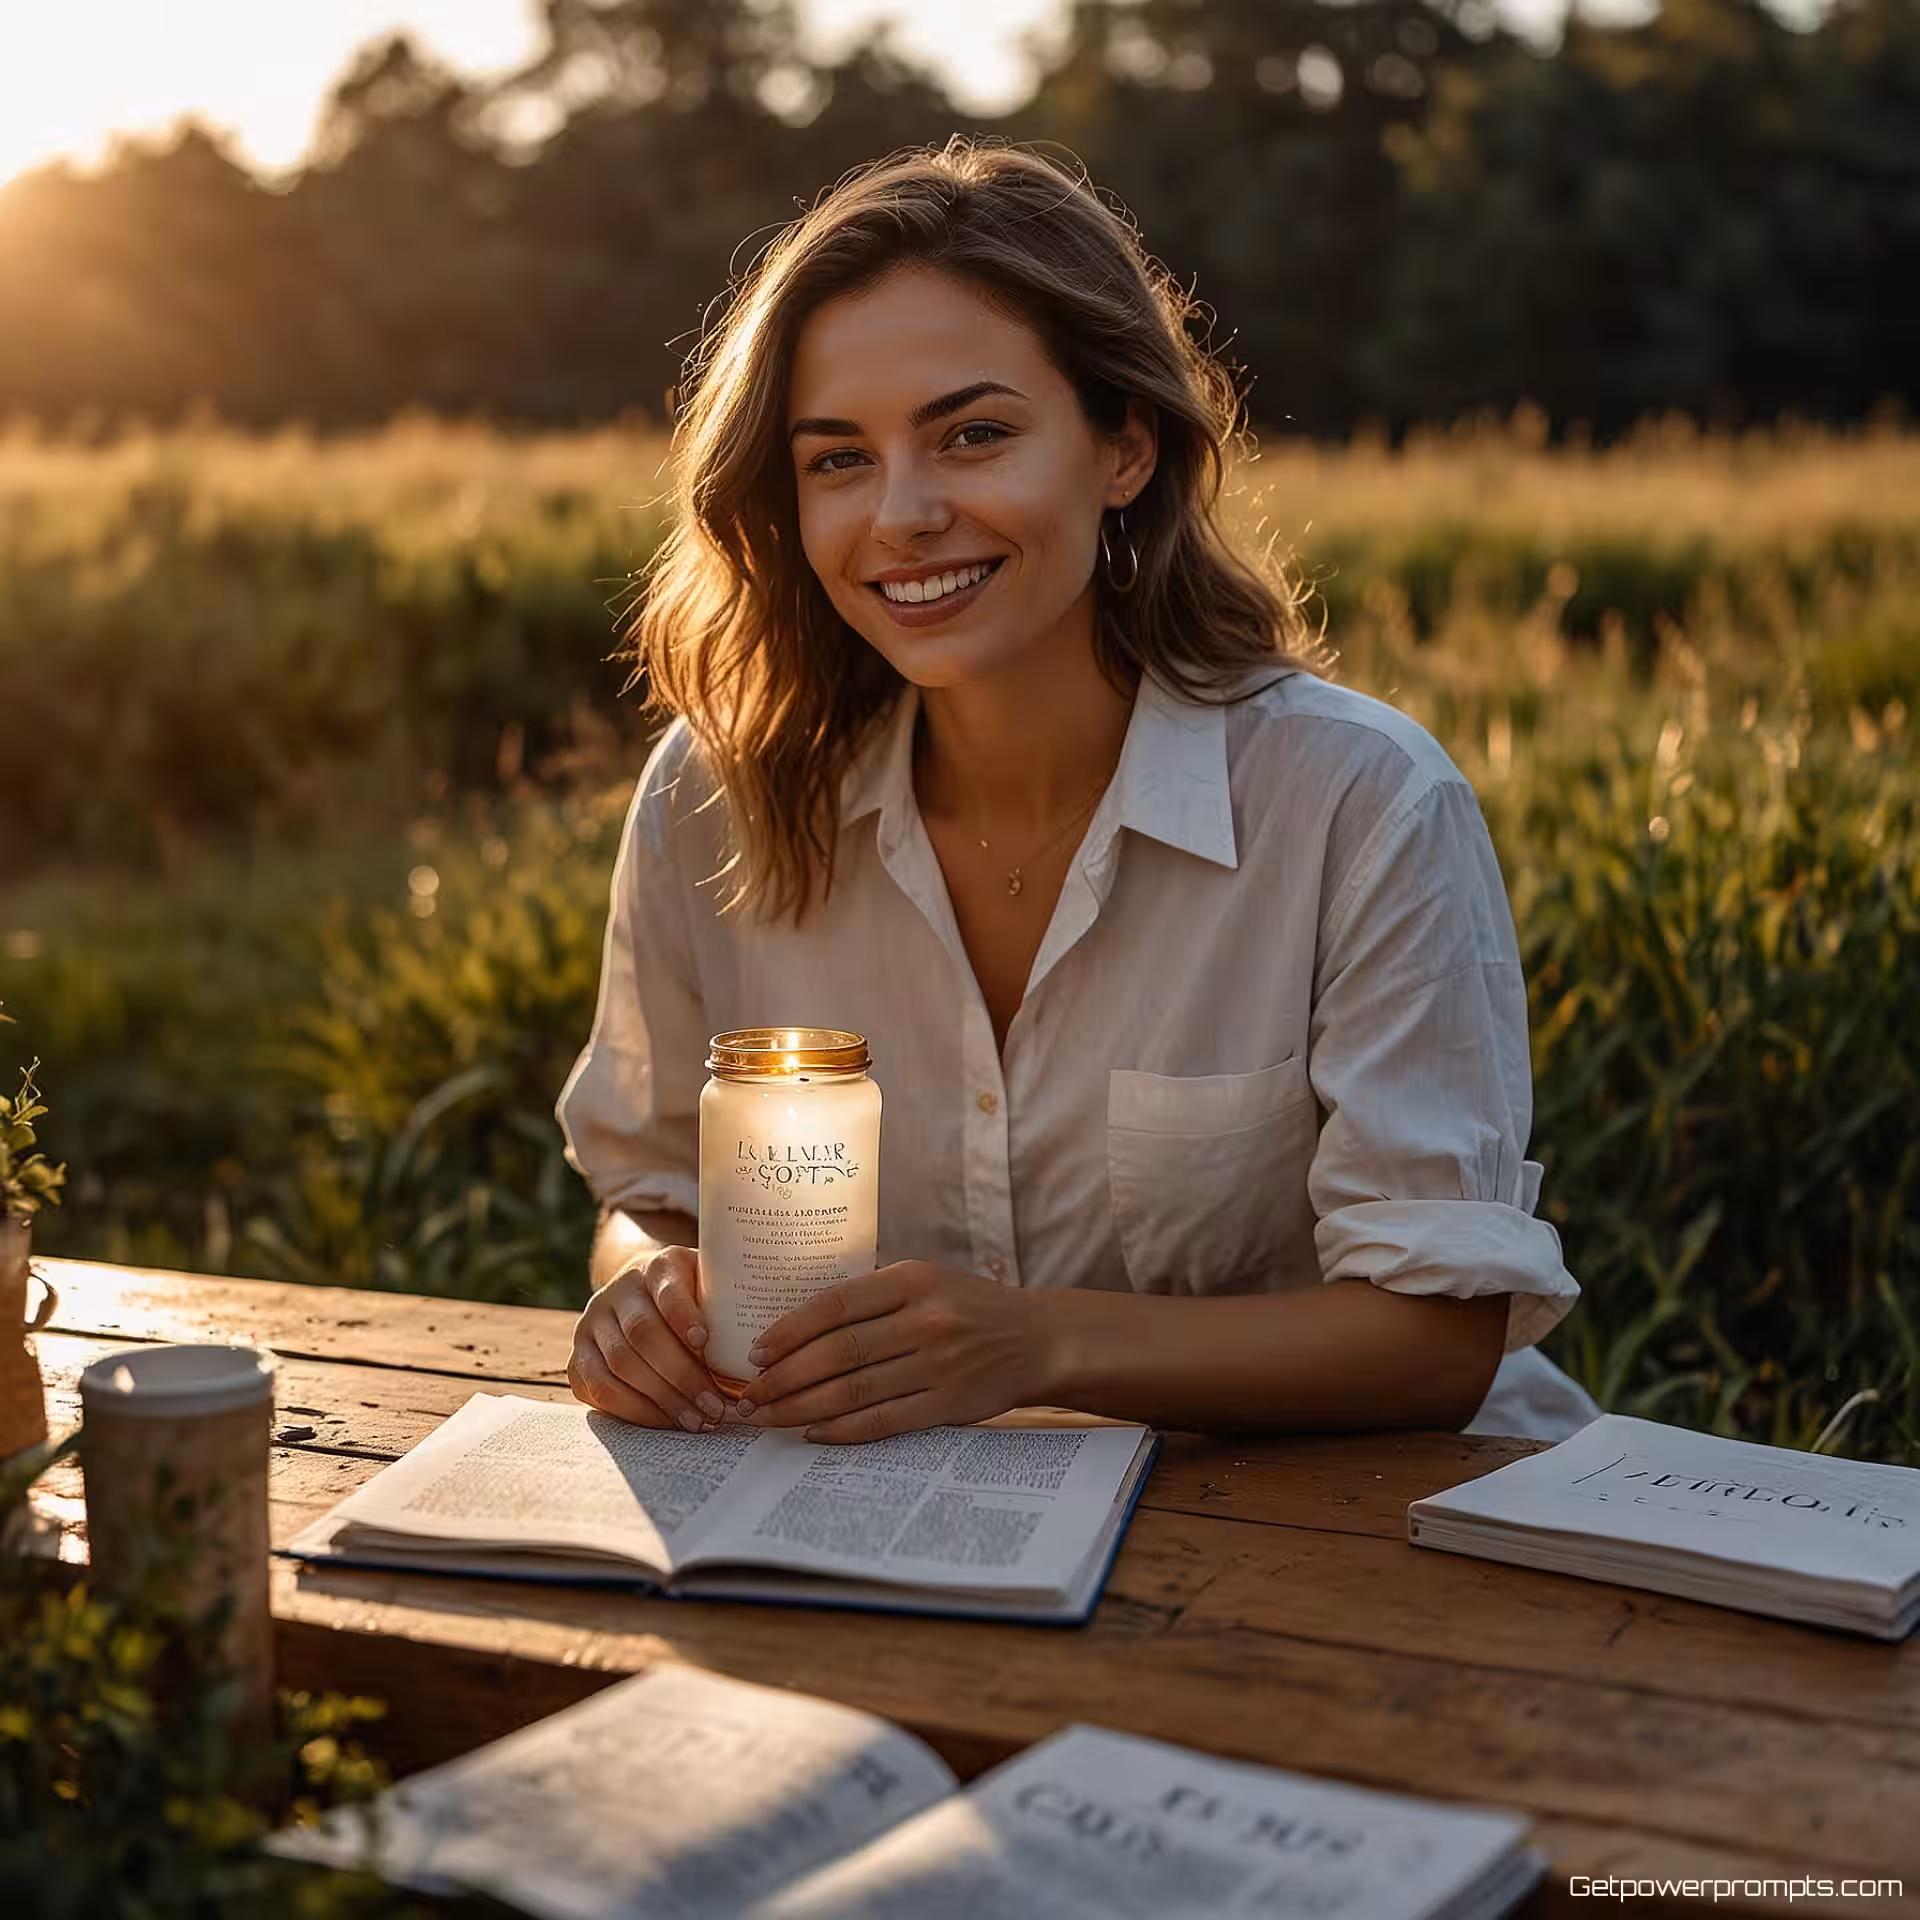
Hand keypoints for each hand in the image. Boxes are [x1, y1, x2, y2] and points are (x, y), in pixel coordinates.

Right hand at [568, 1247, 728, 1432]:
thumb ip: (732, 1302)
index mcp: (656, 1266)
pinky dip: (635, 1410)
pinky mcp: (578, 1356)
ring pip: (619, 1365)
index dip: (683, 1314)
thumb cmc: (693, 1297)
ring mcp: (592, 1324)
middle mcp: (617, 1291)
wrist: (640, 1293)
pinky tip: (667, 1422)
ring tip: (697, 1421)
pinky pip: (600, 1389)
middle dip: (682, 1376)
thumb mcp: (710, 1285)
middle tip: (715, 1406)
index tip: (705, 1340)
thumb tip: (772, 1344)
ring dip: (661, 1399)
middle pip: (643, 1334)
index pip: (666, 1287)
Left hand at [737, 1262, 1051, 1441]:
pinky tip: (813, 1432)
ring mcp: (938, 1365)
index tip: (756, 1351)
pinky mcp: (949, 1404)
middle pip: (838, 1353)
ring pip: (854, 1391)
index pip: (835, 1304)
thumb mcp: (926, 1279)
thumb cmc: (967, 1306)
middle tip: (749, 1395)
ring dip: (801, 1407)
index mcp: (913, 1280)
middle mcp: (925, 1320)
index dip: (790, 1330)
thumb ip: (872, 1294)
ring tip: (767, 1417)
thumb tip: (795, 1320)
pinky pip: (884, 1421)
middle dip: (784, 1377)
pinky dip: (843, 1430)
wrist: (1037, 1339)